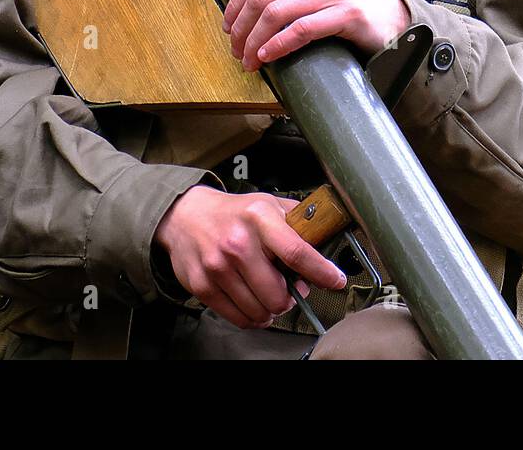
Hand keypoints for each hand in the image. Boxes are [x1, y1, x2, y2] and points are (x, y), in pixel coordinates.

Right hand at [155, 185, 347, 329]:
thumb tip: (324, 243)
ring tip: (270, 295)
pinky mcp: (203, 286)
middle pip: (278, 293)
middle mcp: (238, 243)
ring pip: (259, 310)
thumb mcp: (268, 204)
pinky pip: (238, 317)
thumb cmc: (234, 213)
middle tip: (290, 290)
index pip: (297, 252)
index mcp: (259, 218)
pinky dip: (252, 318)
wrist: (186, 216)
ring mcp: (218, 266)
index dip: (321, 272)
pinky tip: (254, 305)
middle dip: (290, 298)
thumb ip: (297, 223)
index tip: (336, 281)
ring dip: (271, 310)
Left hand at [223, 0, 411, 70]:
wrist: (392, 15)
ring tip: (247, 59)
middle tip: (234, 48)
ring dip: (255, 42)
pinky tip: (267, 57)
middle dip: (242, 27)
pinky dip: (279, 45)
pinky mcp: (349, 13)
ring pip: (278, 14)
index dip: (236, 2)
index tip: (228, 25)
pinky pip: (302, 30)